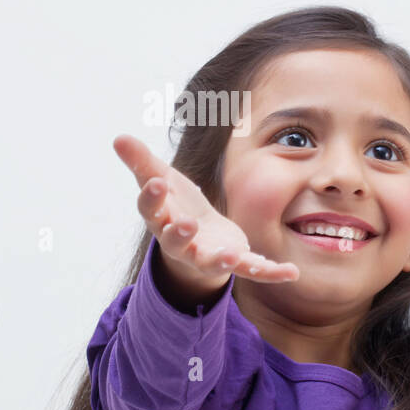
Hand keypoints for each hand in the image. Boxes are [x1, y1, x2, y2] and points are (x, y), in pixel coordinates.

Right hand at [113, 133, 299, 287]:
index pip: (151, 210)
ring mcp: (207, 255)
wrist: (196, 239)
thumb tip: (118, 137)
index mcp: (161, 219)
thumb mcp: (160, 180)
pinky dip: (271, 272)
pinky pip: (252, 270)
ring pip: (211, 261)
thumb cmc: (175, 205)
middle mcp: (181, 243)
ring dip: (220, 260)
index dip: (152, 197)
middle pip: (175, 241)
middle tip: (186, 223)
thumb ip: (141, 162)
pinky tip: (292, 271)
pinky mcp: (233, 260)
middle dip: (180, 234)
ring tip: (232, 256)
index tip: (156, 182)